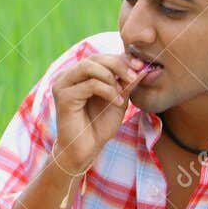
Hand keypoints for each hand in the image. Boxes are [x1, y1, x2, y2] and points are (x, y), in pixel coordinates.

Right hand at [48, 53, 148, 174]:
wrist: (85, 150)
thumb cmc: (99, 126)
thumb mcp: (118, 99)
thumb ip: (126, 83)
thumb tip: (144, 66)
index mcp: (79, 75)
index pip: (101, 57)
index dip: (121, 58)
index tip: (141, 65)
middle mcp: (68, 76)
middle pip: (95, 58)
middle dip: (118, 64)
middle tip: (135, 75)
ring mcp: (63, 85)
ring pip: (89, 66)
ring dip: (111, 76)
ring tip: (124, 91)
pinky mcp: (63, 97)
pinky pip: (90, 85)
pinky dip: (107, 91)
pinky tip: (117, 102)